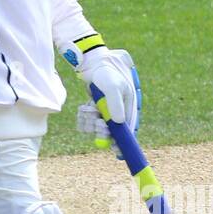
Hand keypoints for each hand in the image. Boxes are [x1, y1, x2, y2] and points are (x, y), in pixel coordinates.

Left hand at [61, 39, 141, 155]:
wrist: (91, 62)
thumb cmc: (105, 72)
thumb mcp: (112, 87)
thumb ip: (116, 104)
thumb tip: (119, 122)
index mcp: (128, 106)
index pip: (129, 129)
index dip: (124, 141)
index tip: (117, 151)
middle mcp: (118, 110)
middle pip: (112, 131)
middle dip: (103, 130)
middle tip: (97, 123)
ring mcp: (105, 110)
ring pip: (98, 126)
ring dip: (91, 122)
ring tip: (88, 110)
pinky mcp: (94, 108)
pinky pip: (88, 121)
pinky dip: (84, 117)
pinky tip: (83, 108)